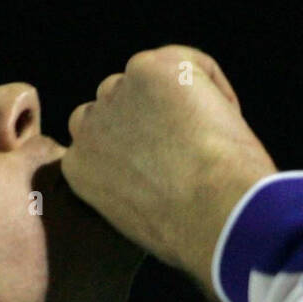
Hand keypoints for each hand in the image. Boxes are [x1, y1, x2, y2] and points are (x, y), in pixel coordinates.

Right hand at [62, 46, 276, 291]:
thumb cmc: (188, 239)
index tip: (158, 162)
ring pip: (142, 79)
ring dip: (169, 97)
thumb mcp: (141, 226)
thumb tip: (163, 203)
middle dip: (138, 116)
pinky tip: (225, 115)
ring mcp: (119, 93)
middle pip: (107, 104)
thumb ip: (133, 197)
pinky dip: (211, 82)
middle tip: (181, 141)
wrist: (213, 213)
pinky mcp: (152, 68)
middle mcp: (88, 127)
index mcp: (77, 170)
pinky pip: (188, 62)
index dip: (128, 147)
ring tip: (206, 133)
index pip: (92, 143)